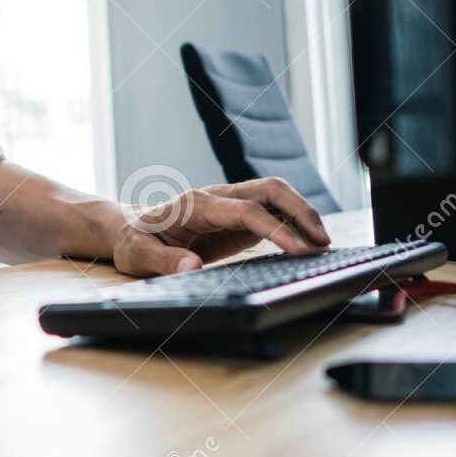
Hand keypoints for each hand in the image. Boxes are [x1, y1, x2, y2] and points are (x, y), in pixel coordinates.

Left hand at [109, 177, 330, 277]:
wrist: (131, 230)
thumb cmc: (134, 241)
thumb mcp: (138, 255)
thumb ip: (163, 260)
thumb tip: (191, 267)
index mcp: (197, 204)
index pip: (247, 210)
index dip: (276, 228)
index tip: (300, 250)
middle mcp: (218, 197)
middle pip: (271, 189)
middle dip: (301, 211)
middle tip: (324, 243)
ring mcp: (230, 204)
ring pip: (277, 195)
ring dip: (303, 215)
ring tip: (324, 245)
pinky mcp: (238, 216)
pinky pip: (273, 211)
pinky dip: (295, 223)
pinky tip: (308, 243)